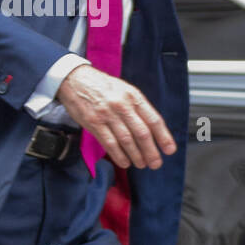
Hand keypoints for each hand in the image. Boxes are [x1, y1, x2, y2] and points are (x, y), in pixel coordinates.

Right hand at [54, 63, 176, 169]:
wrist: (75, 79)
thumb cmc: (102, 86)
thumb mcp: (124, 89)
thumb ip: (137, 107)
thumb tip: (152, 128)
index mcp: (133, 96)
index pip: (153, 119)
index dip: (163, 137)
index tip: (169, 150)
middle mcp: (122, 105)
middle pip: (142, 133)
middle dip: (151, 151)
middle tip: (156, 163)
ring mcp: (107, 114)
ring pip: (127, 140)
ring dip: (136, 156)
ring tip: (141, 164)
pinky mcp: (93, 123)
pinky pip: (109, 143)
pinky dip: (119, 155)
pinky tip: (124, 162)